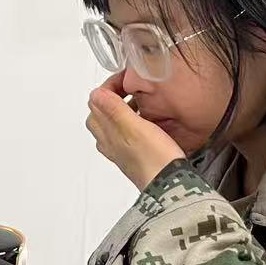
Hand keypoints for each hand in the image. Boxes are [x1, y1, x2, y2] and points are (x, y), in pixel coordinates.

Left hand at [86, 74, 184, 189]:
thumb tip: (95, 94)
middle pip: (100, 113)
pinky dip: (130, 121)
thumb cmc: (154, 158)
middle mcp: (109, 143)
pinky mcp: (133, 156)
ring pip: (112, 123)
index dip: (109, 86)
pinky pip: (124, 134)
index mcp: (107, 133)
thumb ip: (114, 110)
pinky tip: (144, 120)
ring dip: (121, 108)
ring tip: (139, 101)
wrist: (169, 185)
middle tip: (130, 87)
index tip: (126, 78)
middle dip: (111, 96)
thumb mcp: (134, 127)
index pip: (96, 102)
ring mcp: (120, 150)